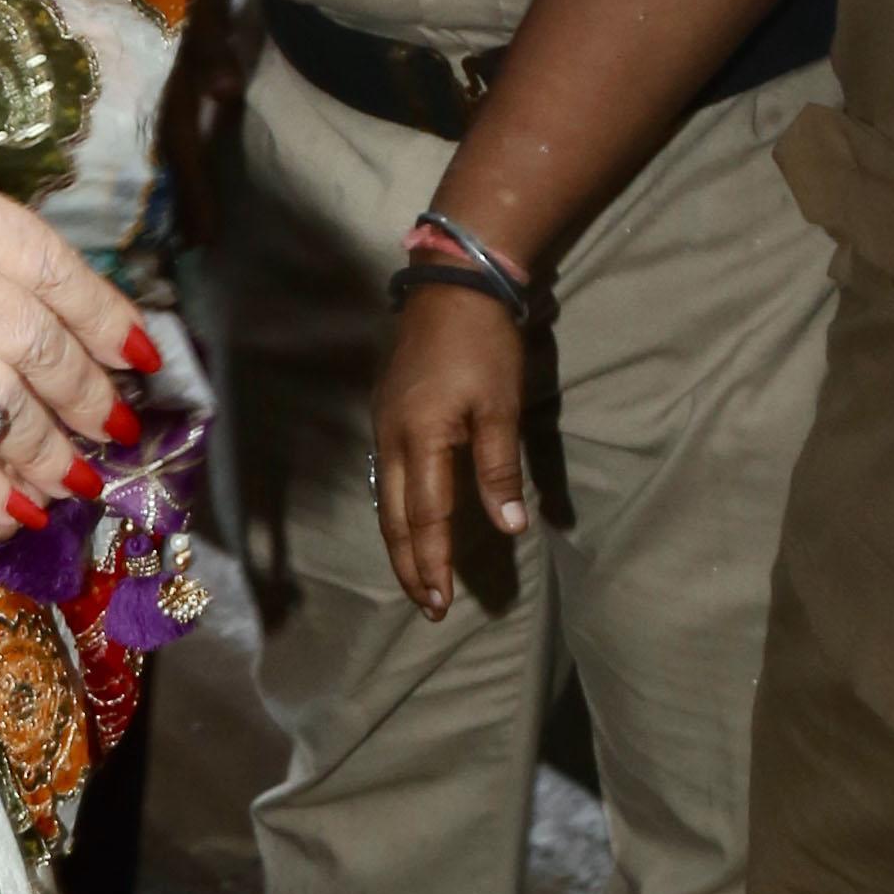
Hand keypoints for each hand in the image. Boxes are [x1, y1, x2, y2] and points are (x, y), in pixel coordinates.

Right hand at [372, 285, 532, 613]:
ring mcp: (383, 427)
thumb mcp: (500, 407)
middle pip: (395, 520)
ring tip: (416, 576)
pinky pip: (386, 478)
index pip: (426, 519)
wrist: (449, 287)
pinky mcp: (386, 414)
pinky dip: (396, 513)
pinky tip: (408, 523)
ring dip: (401, 544)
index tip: (443, 601)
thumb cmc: (483, 345)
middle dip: (410, 566)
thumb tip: (511, 527)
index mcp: (420, 440)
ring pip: (386, 502)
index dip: (435, 563)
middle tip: (428, 605)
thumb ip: (499, 469)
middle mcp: (391, 441)